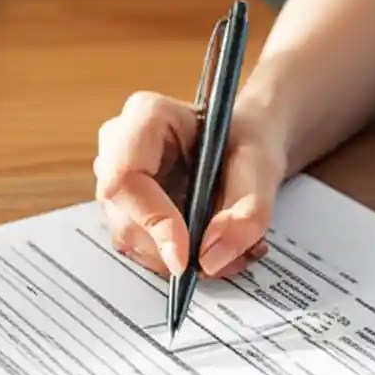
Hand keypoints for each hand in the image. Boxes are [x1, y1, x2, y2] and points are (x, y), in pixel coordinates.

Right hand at [94, 91, 286, 278]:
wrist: (240, 142)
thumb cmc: (245, 141)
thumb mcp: (262, 169)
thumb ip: (247, 213)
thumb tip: (210, 259)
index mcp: (147, 116)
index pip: (126, 177)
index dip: (152, 219)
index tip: (185, 255)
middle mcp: (118, 144)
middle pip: (123, 215)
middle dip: (168, 247)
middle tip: (215, 257)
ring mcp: (113, 176)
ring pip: (128, 237)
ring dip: (173, 255)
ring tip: (218, 249)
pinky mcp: (120, 204)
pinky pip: (136, 244)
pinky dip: (171, 256)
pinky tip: (200, 244)